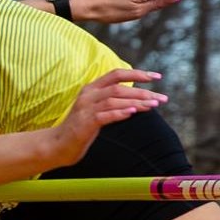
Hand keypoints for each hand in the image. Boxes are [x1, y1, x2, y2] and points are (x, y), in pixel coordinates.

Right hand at [44, 68, 166, 167]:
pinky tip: (133, 113)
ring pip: (114, 99)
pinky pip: (105, 115)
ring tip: (154, 106)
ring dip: (137, 102)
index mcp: (92, 88)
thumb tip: (138, 100)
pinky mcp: (85, 123)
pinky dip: (120, 113)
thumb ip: (112, 102)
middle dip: (143, 92)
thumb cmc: (81, 129)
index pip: (117, 74)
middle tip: (162, 98)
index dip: (137, 74)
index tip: (157, 77)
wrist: (58, 145)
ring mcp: (85, 108)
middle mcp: (88, 95)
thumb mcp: (97, 111)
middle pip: (119, 87)